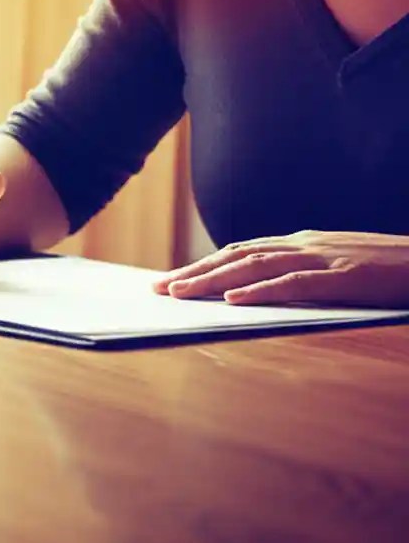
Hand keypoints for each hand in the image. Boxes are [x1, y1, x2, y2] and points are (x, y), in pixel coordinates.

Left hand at [154, 231, 408, 307]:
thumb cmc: (390, 269)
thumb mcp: (338, 266)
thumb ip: (303, 273)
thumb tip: (262, 288)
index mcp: (303, 243)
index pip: (241, 251)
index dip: (202, 264)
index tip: (169, 279)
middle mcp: (306, 244)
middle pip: (238, 255)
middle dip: (194, 271)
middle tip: (158, 288)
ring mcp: (325, 258)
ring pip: (256, 265)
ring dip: (213, 278)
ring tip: (180, 292)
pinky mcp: (345, 277)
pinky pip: (295, 283)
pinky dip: (260, 290)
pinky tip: (233, 299)